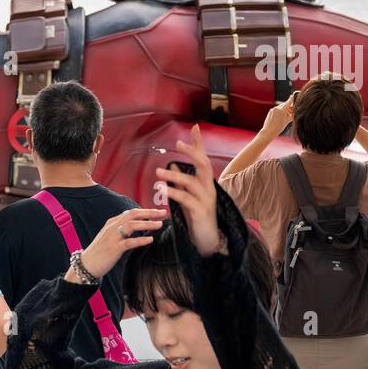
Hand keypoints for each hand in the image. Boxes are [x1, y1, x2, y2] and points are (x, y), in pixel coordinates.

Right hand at [69, 208, 166, 280]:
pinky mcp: (113, 249)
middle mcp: (112, 228)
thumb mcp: (109, 237)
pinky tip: (150, 240)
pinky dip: (140, 240)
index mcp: (111, 223)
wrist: (86, 265)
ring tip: (159, 225)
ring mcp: (112, 238)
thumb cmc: (100, 252)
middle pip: (132, 215)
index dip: (145, 211)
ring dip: (147, 224)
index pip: (130, 213)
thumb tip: (138, 227)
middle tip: (163, 213)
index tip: (158, 212)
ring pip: (131, 225)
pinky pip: (129, 242)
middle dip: (149, 213)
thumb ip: (121, 230)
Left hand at [155, 124, 224, 256]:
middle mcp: (209, 189)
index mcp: (206, 183)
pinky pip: (187, 199)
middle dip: (192, 153)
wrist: (207, 241)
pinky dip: (174, 193)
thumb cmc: (197, 217)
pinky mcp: (201, 212)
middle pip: (204, 165)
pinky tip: (162, 190)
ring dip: (174, 176)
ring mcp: (206, 200)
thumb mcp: (187, 197)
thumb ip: (181, 182)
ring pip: (193, 182)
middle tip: (178, 144)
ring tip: (158, 172)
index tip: (195, 127)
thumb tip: (172, 166)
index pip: (204, 159)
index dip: (199, 144)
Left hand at [261, 94, 295, 135]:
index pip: (288, 102)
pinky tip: (282, 116)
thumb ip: (292, 115)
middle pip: (285, 105)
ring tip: (287, 115)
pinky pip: (276, 109)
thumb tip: (295, 113)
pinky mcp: (270, 111)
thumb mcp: (287, 121)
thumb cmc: (278, 127)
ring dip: (284, 109)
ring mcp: (273, 109)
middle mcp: (277, 108)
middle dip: (289, 107)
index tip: (293, 96)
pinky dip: (280, 111)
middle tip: (292, 111)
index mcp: (282, 110)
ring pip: (281, 107)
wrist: (268, 131)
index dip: (291, 99)